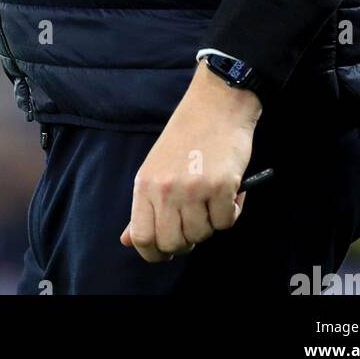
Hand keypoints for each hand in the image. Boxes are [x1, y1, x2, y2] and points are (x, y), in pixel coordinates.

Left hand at [120, 59, 260, 262]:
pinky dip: (232, 211)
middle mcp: (165, 189)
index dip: (154, 253)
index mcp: (144, 184)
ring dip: (211, 223)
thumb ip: (144, 207)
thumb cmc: (185, 137)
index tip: (167, 251)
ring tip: (211, 197)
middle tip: (195, 223)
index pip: (141, 237)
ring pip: (202, 235)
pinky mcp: (222, 187)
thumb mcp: (155, 168)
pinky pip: (227, 222)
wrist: (215, 105)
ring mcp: (193, 189)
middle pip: (173, 244)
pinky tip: (230, 191)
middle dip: (187, 241)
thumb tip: (127, 242)